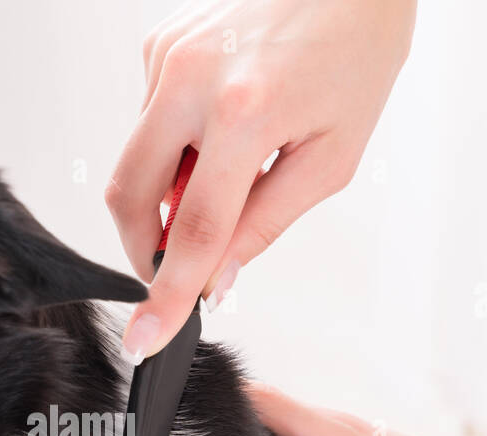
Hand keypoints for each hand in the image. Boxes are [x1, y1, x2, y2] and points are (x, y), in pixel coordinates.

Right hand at [106, 0, 415, 361]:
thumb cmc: (356, 55)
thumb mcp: (331, 159)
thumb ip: (265, 224)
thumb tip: (216, 279)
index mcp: (246, 113)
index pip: (192, 231)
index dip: (167, 295)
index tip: (144, 338)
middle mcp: (192, 80)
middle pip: (130, 195)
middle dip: (144, 244)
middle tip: (179, 263)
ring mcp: (167, 58)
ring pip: (136, 160)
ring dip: (171, 187)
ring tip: (233, 163)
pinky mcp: (159, 46)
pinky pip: (149, 121)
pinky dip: (177, 144)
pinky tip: (222, 122)